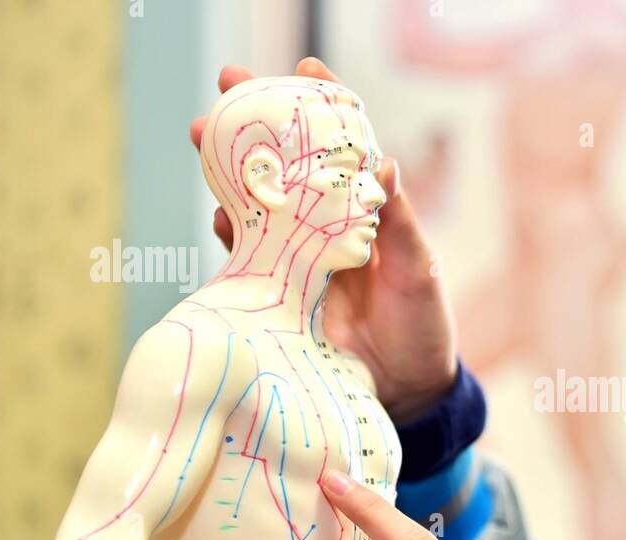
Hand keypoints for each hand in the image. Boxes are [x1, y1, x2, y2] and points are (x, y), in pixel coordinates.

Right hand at [189, 57, 457, 422]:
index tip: (307, 64)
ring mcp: (299, 257)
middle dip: (257, 120)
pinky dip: (230, 233)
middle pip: (287, 162)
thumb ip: (398, 222)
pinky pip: (246, 257)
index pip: (343, 147)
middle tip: (228, 82)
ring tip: (203, 135)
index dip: (324, 105)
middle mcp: (327, 225)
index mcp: (367, 210)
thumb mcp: (418, 271)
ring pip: (258, 201)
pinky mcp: (278, 294)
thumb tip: (386, 164)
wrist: (406, 389)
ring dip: (229, 168)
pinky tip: (216, 211)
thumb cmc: (422, 325)